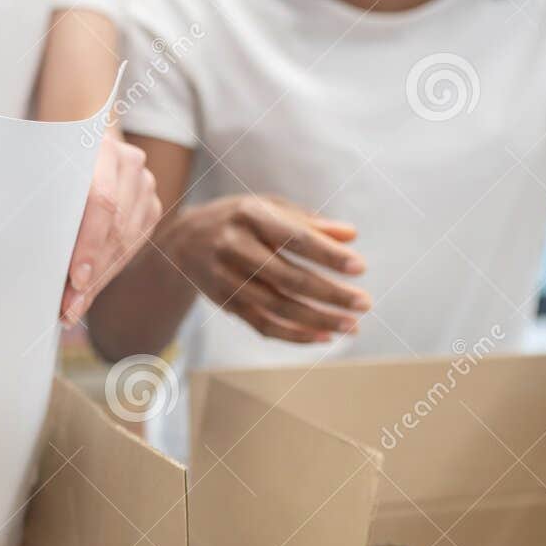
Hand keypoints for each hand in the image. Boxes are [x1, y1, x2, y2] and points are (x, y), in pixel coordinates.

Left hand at [62, 136, 161, 324]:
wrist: (82, 141)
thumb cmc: (55, 162)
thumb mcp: (47, 173)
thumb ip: (50, 205)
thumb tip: (43, 263)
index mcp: (102, 148)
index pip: (101, 203)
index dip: (88, 246)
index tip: (75, 281)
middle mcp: (131, 165)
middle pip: (115, 229)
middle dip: (91, 274)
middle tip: (68, 308)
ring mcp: (145, 185)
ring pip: (126, 242)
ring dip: (99, 280)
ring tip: (74, 308)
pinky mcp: (151, 207)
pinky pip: (133, 247)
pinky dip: (109, 271)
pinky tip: (90, 291)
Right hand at [159, 194, 370, 341]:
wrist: (182, 241)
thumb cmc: (239, 219)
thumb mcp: (269, 208)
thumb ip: (309, 222)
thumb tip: (352, 236)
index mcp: (251, 216)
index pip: (296, 239)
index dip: (328, 255)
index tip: (360, 268)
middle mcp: (235, 247)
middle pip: (289, 279)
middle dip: (330, 294)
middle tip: (364, 304)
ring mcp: (227, 279)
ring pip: (278, 308)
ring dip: (318, 320)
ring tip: (351, 326)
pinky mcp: (226, 303)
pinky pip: (263, 325)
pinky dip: (295, 334)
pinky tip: (323, 337)